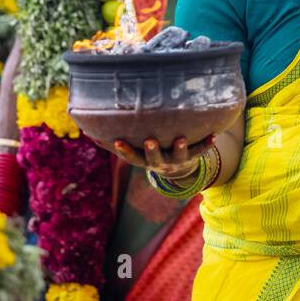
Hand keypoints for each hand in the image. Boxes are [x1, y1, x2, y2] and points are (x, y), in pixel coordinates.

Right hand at [96, 135, 214, 180]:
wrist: (180, 171)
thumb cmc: (149, 154)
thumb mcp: (132, 151)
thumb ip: (110, 142)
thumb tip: (85, 129)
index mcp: (144, 160)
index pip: (132, 157)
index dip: (125, 150)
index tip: (118, 141)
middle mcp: (159, 162)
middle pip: (155, 159)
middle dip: (152, 151)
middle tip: (151, 141)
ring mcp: (177, 160)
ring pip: (179, 155)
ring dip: (180, 148)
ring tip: (181, 138)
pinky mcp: (192, 156)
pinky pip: (201, 151)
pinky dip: (207, 144)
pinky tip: (214, 135)